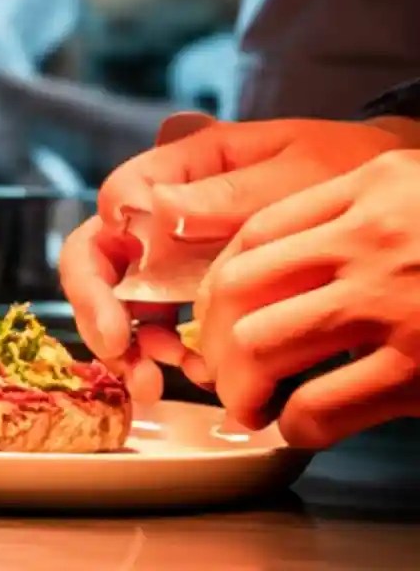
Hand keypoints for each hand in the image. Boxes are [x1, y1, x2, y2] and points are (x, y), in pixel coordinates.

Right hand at [61, 118, 411, 403]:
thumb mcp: (296, 172)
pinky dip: (169, 358)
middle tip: (118, 351)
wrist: (388, 201)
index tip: (142, 274)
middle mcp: (164, 211)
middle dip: (98, 309)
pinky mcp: (191, 294)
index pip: (117, 199)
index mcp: (182, 166)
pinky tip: (199, 375)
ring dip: (128, 345)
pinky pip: (160, 328)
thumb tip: (152, 213)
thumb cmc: (343, 169)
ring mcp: (174, 255)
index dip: (118, 241)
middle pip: (98, 256)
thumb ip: (226, 192)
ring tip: (155, 381)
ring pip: (119, 301)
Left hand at [195, 150, 419, 447]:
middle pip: (242, 289)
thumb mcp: (418, 189)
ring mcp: (397, 302)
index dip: (216, 284)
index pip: (254, 233)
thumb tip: (269, 265)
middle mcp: (375, 237)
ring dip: (243, 385)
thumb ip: (353, 209)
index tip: (212, 314)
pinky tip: (301, 426)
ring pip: (264, 344)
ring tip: (253, 402)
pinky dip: (296, 425)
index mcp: (374, 185)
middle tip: (222, 368)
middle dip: (216, 338)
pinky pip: (320, 405)